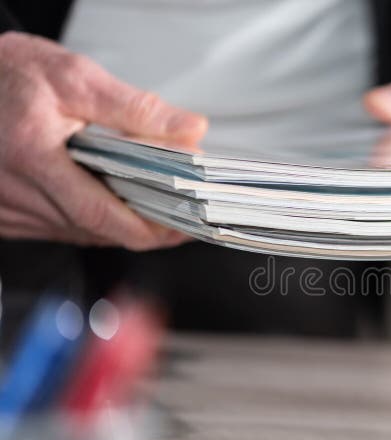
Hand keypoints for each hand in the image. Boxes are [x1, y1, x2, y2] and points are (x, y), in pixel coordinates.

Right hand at [0, 32, 207, 249]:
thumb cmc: (8, 73)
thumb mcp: (75, 77)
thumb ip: (136, 108)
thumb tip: (190, 130)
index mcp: (33, 154)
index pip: (101, 214)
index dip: (148, 228)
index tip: (185, 224)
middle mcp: (14, 190)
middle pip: (95, 231)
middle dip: (143, 226)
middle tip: (182, 215)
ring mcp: (6, 209)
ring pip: (79, 234)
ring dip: (117, 224)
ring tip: (154, 204)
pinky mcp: (3, 216)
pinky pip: (57, 229)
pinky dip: (88, 221)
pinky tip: (109, 202)